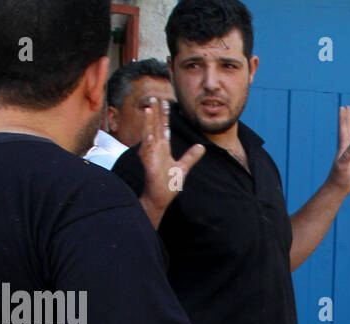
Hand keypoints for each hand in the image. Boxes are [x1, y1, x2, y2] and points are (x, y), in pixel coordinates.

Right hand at [139, 99, 205, 217]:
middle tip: (155, 97)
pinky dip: (148, 140)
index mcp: (162, 148)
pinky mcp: (148, 163)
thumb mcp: (183, 167)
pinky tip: (149, 132)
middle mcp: (155, 149)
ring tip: (149, 108)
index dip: (165, 115)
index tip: (166, 102)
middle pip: (155, 126)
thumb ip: (191, 156)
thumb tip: (201, 147)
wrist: (159, 199)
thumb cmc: (167, 184)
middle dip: (155, 112)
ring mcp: (150, 155)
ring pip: (149, 134)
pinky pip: (148, 149)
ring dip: (149, 121)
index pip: (163, 128)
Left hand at [327, 105, 349, 195]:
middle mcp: (345, 148)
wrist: (338, 188)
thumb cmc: (340, 178)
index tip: (343, 107)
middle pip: (347, 129)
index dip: (343, 119)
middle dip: (347, 118)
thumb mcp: (344, 166)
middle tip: (348, 107)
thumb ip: (349, 155)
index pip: (343, 129)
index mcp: (343, 147)